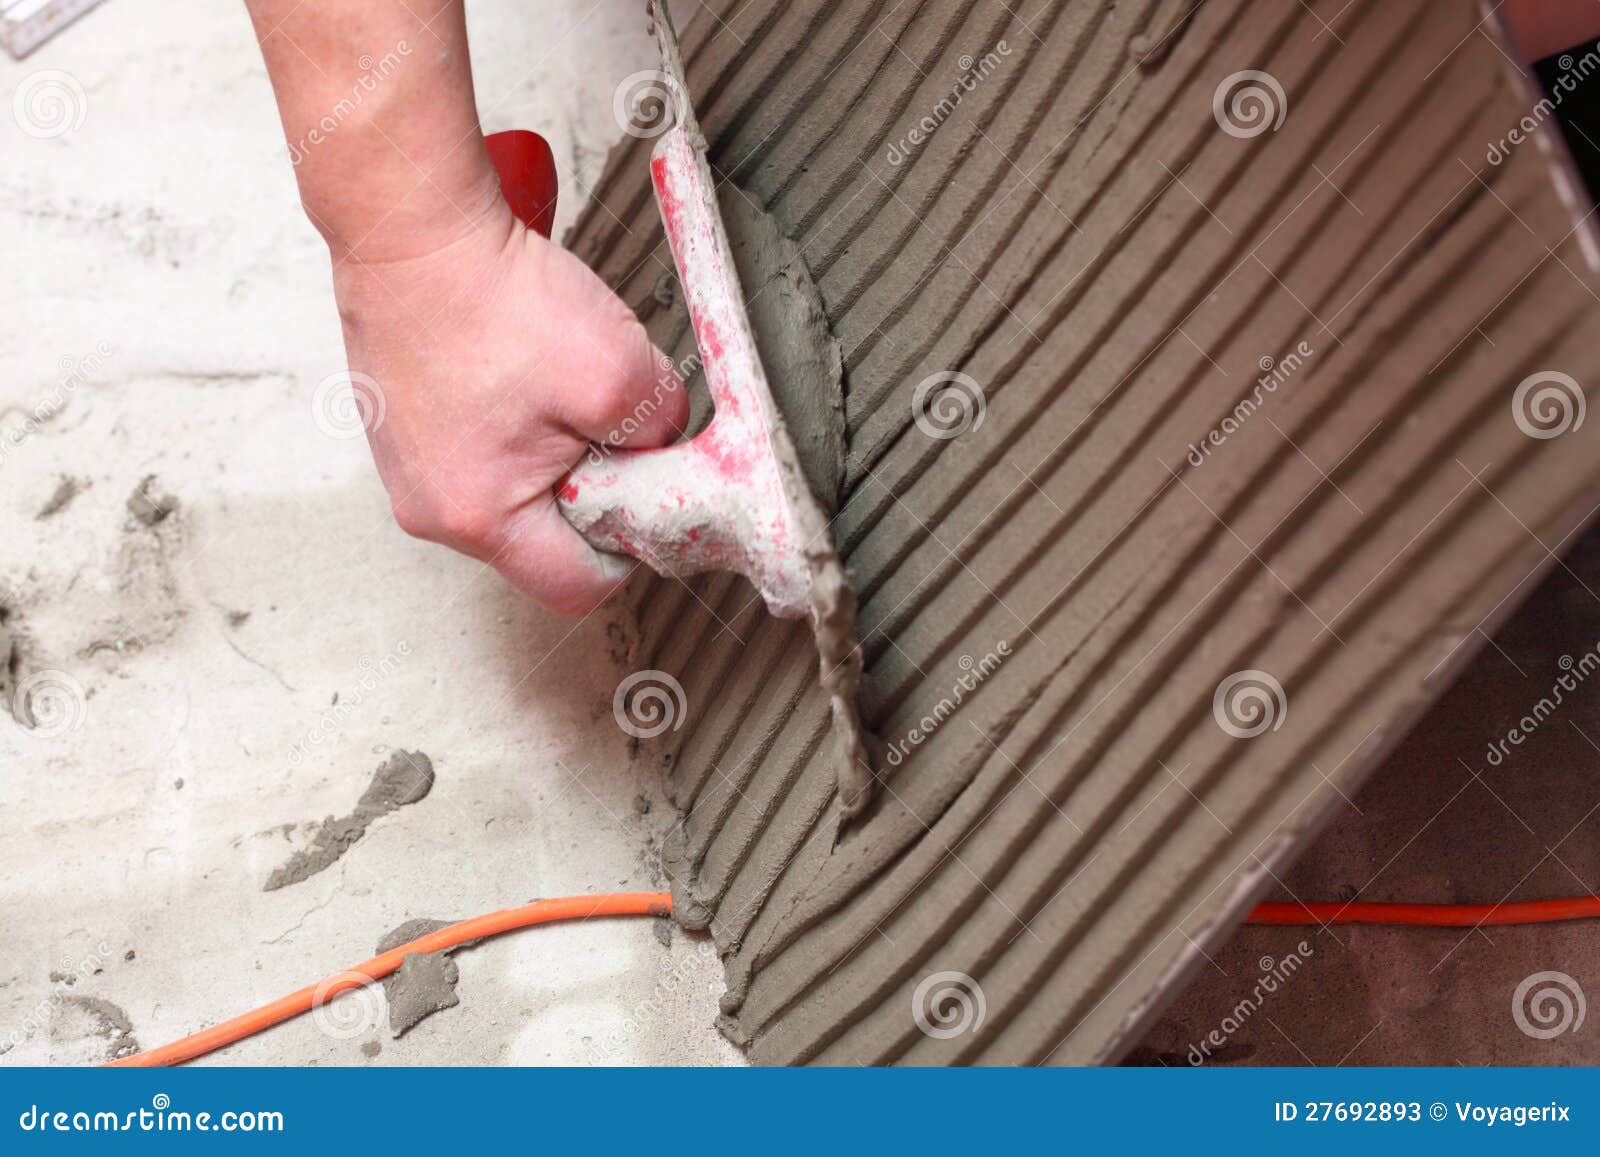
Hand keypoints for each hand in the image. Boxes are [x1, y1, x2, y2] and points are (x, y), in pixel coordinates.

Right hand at [333, 199, 687, 616]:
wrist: (409, 223)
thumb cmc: (488, 296)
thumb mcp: (618, 372)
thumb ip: (663, 433)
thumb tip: (669, 455)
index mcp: (478, 518)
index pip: (578, 586)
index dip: (630, 547)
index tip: (648, 495)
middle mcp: (432, 510)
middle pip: (545, 541)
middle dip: (593, 487)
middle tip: (605, 421)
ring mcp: (412, 470)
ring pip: (518, 492)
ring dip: (557, 446)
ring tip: (558, 381)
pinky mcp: (408, 429)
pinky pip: (486, 450)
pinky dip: (521, 416)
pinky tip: (523, 363)